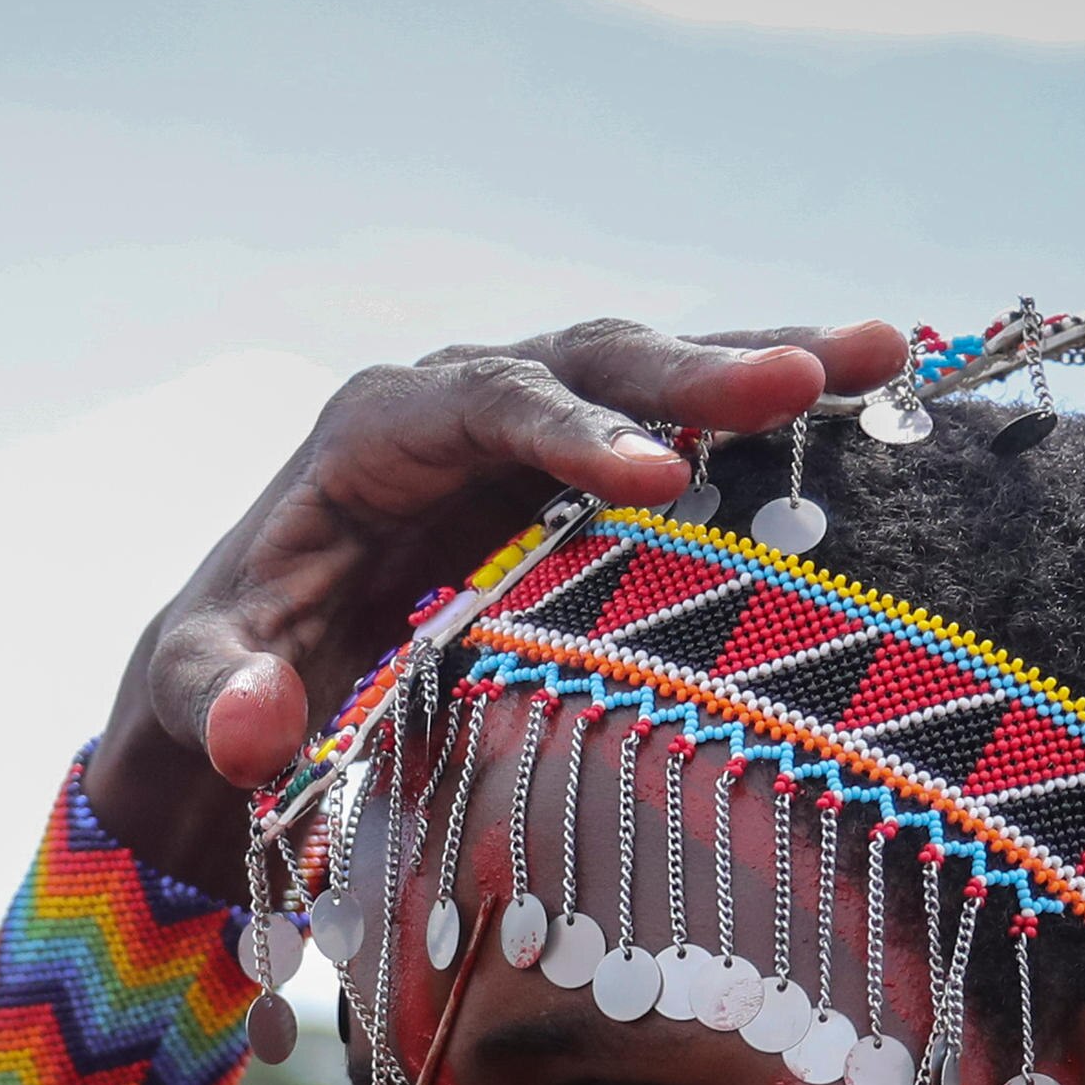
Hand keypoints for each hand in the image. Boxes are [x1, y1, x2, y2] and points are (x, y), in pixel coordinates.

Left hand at [86, 314, 914, 883]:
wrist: (255, 660)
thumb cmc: (228, 667)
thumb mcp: (199, 686)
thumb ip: (217, 699)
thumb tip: (253, 731)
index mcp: (377, 431)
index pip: (485, 407)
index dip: (571, 435)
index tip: (657, 479)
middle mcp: (467, 401)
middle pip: (589, 363)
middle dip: (693, 373)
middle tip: (802, 380)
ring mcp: (538, 429)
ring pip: (657, 377)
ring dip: (764, 366)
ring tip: (885, 354)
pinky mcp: (588, 472)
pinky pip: (690, 431)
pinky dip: (775, 420)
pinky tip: (884, 403)